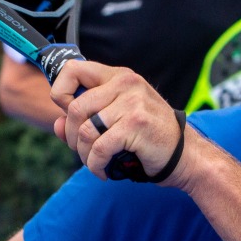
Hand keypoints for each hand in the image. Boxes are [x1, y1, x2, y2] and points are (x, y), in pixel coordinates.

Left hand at [48, 59, 188, 183]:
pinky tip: (103, 171)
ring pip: (85, 130)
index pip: (72, 70)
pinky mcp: (136, 125)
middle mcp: (126, 83)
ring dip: (84, 154)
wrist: (184, 155)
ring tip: (94, 162)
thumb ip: (84, 119)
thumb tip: (56, 125)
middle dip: (71, 136)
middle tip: (81, 150)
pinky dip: (96, 165)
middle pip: (75, 108)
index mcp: (119, 76)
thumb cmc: (148, 137)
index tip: (67, 114)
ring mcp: (132, 103)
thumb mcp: (116, 120)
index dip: (61, 93)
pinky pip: (99, 148)